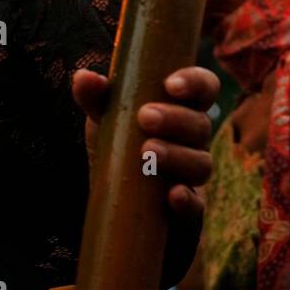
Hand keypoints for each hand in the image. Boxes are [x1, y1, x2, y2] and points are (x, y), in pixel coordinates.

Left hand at [72, 65, 219, 217]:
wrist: (114, 203)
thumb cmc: (117, 145)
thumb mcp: (104, 118)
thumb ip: (95, 97)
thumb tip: (84, 77)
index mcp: (182, 109)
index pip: (205, 87)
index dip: (195, 82)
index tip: (170, 84)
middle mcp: (193, 140)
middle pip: (202, 124)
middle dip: (176, 119)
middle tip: (145, 117)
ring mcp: (192, 176)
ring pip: (202, 164)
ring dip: (178, 156)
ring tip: (147, 152)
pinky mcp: (186, 211)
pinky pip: (197, 207)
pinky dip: (187, 201)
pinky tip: (172, 195)